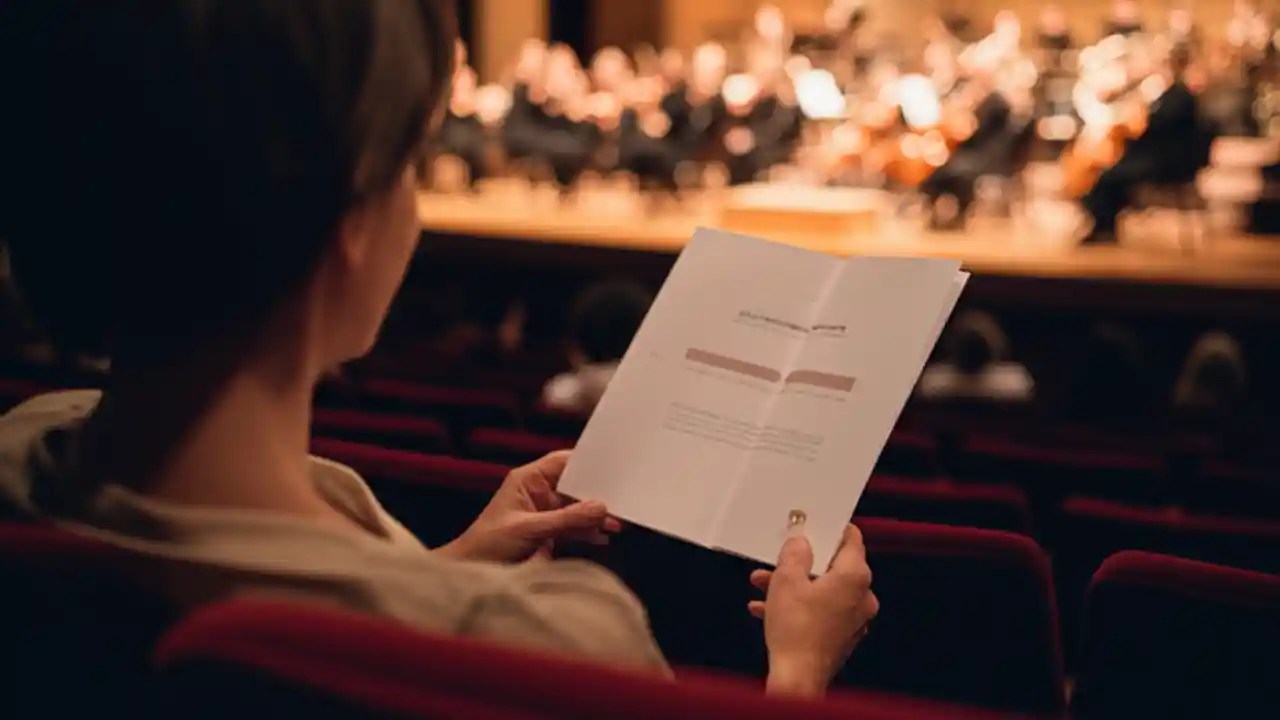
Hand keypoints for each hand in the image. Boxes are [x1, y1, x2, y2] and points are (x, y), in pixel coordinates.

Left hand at [438, 451, 620, 563]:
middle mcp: (538, 493)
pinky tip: (604, 536)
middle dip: (597, 493)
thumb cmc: (487, 545)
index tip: (613, 467)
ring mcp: (544, 514)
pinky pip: (574, 528)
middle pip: (575, 486)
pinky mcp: (548, 535)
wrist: (470, 573)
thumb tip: (600, 507)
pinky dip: (589, 532)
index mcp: (527, 480)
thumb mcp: (528, 529)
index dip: (587, 462)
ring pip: (577, 509)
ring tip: (618, 521)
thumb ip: (566, 519)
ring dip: (596, 515)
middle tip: (622, 498)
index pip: (563, 462)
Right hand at [750, 524, 878, 697]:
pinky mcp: (842, 637)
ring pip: (823, 590)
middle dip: (801, 562)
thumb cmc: (795, 627)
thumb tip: (801, 542)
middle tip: (778, 557)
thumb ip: (795, 554)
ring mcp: (854, 619)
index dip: (831, 528)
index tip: (814, 524)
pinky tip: (765, 609)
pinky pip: (821, 612)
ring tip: (761, 584)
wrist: (798, 678)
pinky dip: (798, 606)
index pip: (852, 539)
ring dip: (793, 585)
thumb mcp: (786, 580)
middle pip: (833, 566)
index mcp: (855, 576)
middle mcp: (862, 596)